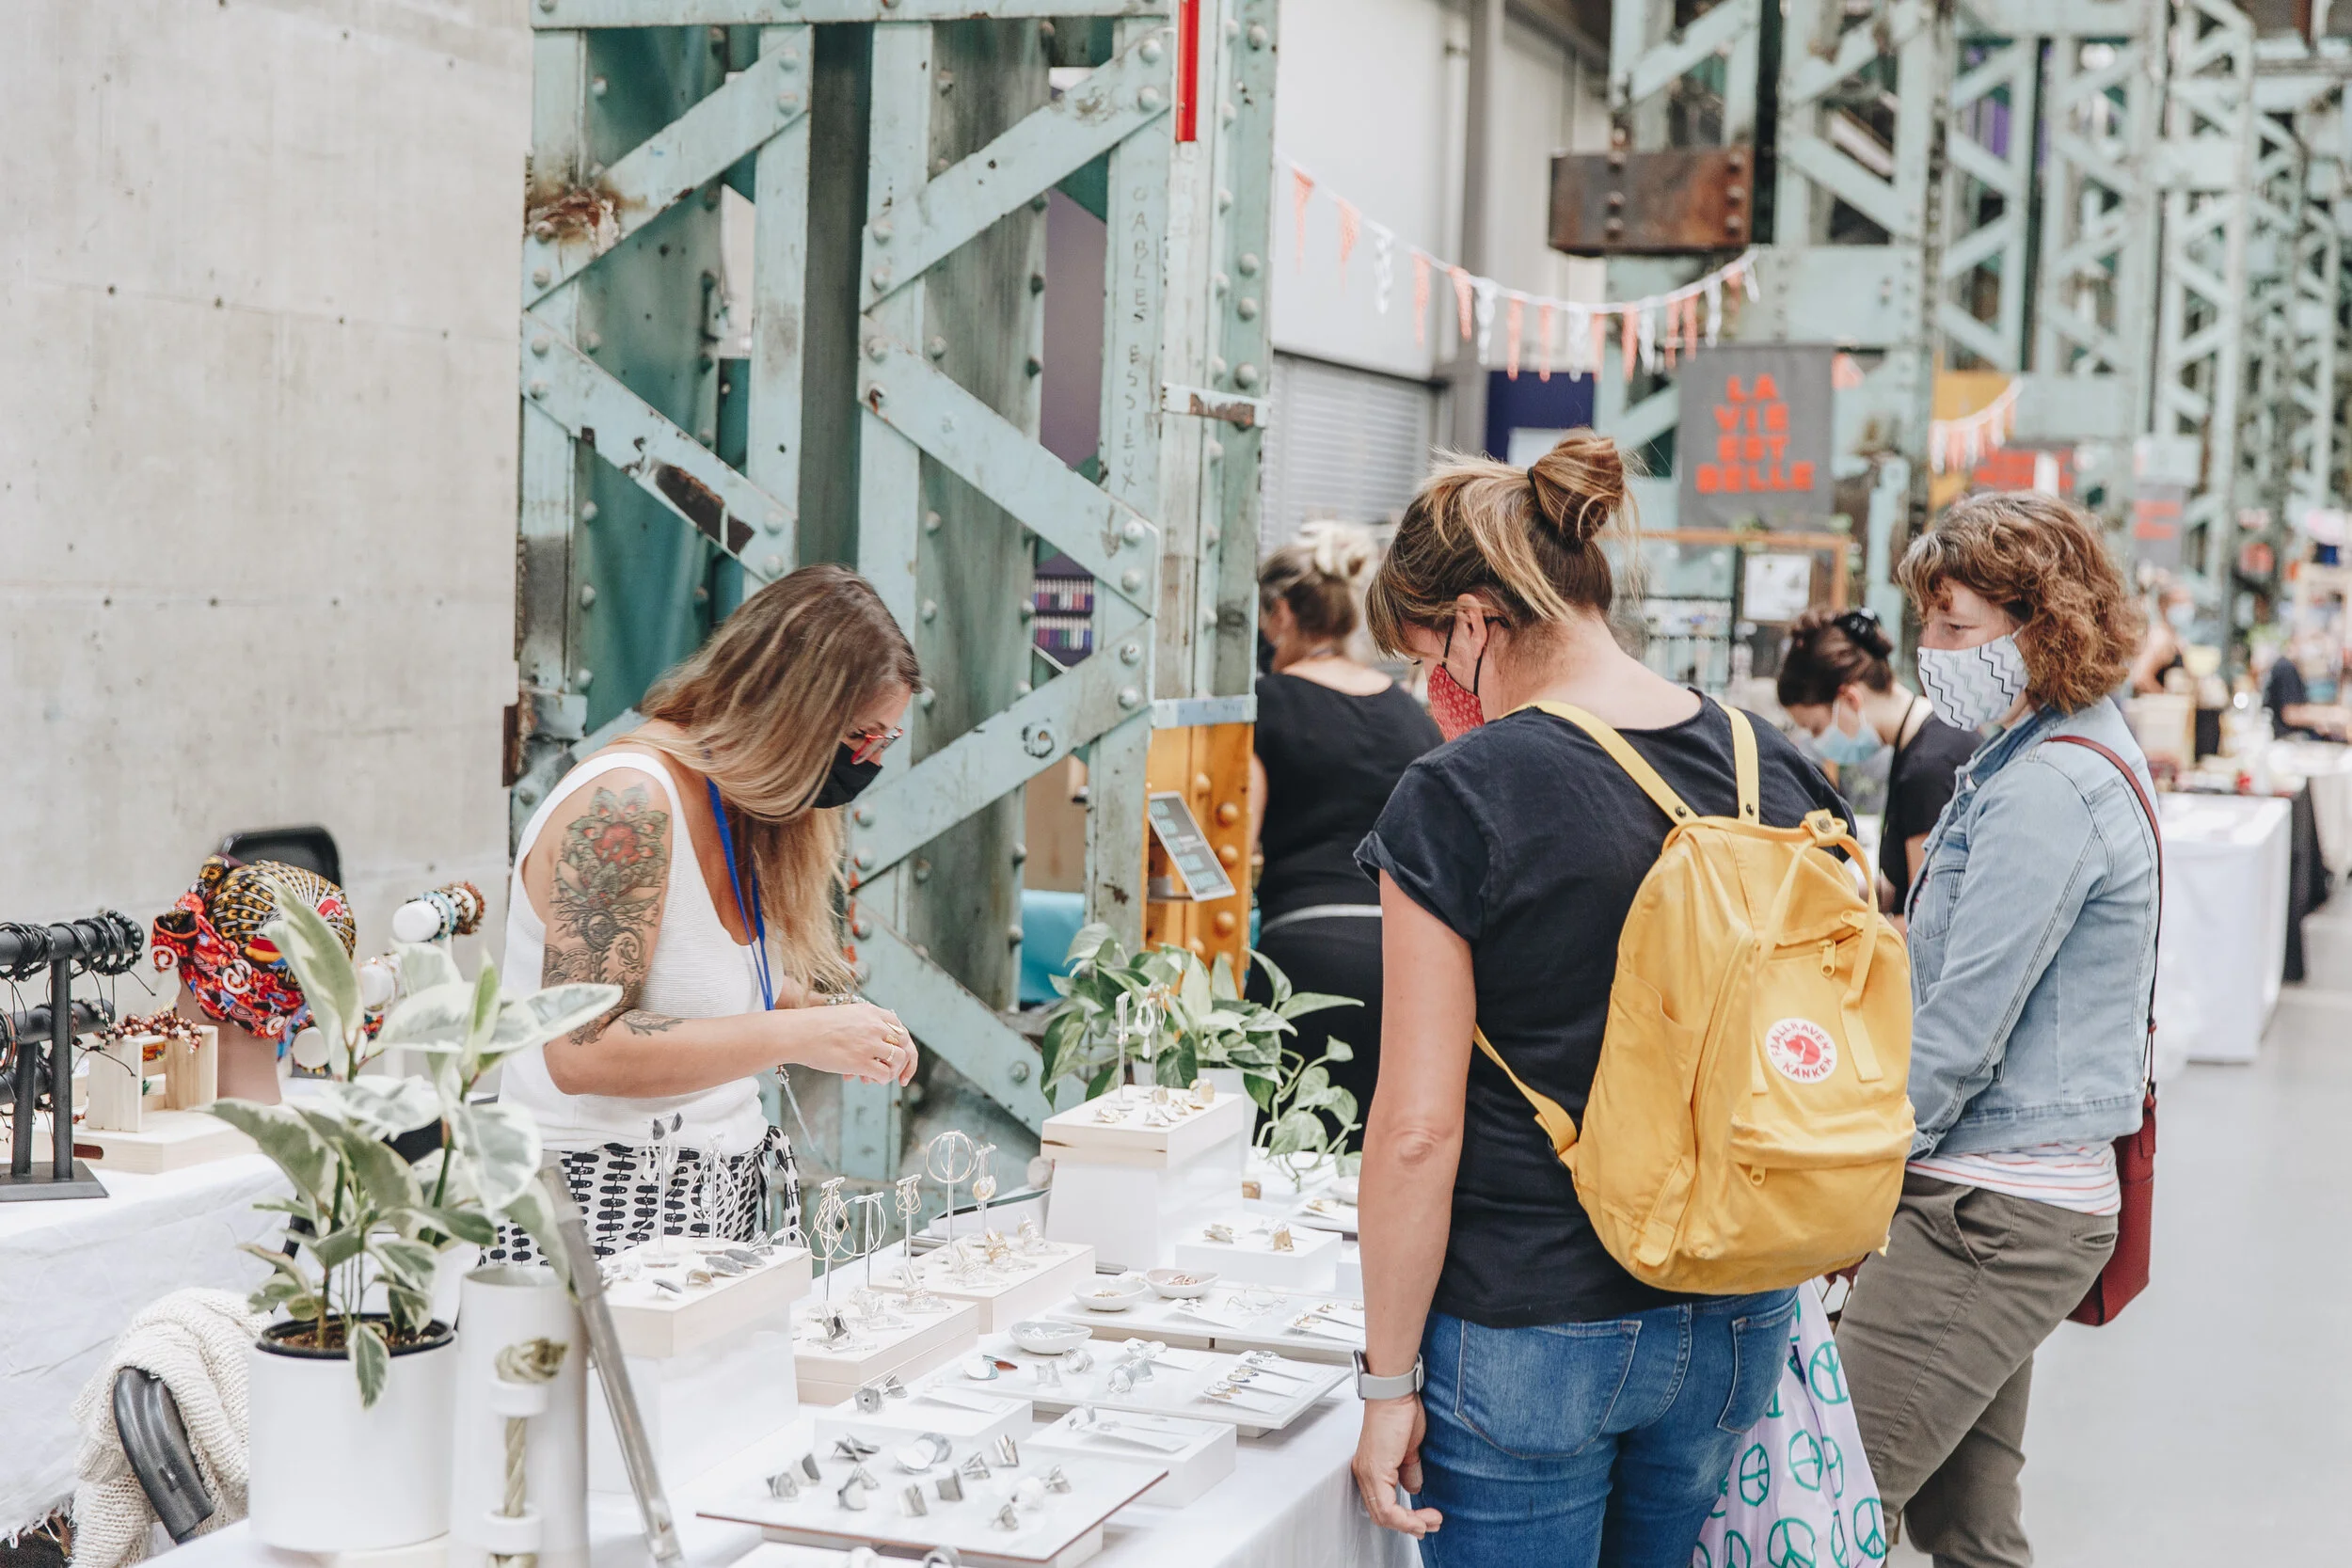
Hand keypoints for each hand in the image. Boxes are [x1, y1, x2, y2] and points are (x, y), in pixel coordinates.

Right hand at [782, 1002, 917, 1086]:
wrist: (797, 1033)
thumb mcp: (845, 1015)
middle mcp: (874, 1025)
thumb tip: (872, 1048)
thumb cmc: (815, 1027)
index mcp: (870, 1012)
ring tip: (876, 1076)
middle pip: (904, 1043)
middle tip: (896, 1073)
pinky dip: (882, 1080)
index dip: (902, 1044)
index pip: (899, 1027)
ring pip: (899, 1059)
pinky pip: (885, 1074)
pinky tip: (869, 1080)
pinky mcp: (861, 1062)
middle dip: (903, 1061)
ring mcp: (869, 1043)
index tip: (899, 1055)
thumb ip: (863, 1025)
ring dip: (892, 1071)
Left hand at [1353, 1394, 1441, 1538]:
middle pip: (1382, 1515)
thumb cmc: (1399, 1411)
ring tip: (1431, 1522)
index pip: (1382, 1505)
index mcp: (1371, 1468)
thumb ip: (1409, 1470)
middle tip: (1430, 1524)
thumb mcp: (1409, 1449)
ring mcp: (1367, 1473)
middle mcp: (1365, 1472)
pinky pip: (1387, 1509)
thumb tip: (1414, 1488)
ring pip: (1384, 1516)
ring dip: (1411, 1525)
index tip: (1424, 1521)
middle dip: (1410, 1525)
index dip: (1404, 1519)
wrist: (1394, 1393)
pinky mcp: (1375, 1472)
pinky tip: (1421, 1520)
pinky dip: (1406, 1520)